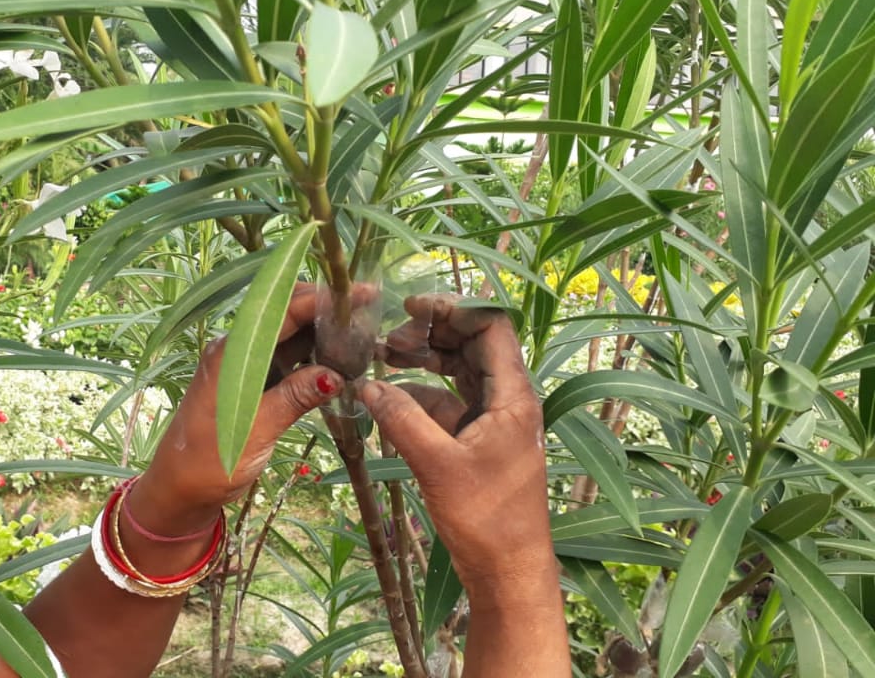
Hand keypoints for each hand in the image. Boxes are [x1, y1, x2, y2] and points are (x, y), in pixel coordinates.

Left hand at [131, 283, 344, 533]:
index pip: (280, 312)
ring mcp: (247, 365)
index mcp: (231, 352)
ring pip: (292, 336)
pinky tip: (342, 361)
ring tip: (364, 332)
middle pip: (287, 315)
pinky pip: (289, 360)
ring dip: (324, 333)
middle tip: (369, 309)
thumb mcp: (256, 430)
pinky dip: (315, 358)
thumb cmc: (208, 461)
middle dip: (326, 308)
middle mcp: (239, 350)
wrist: (180, 489)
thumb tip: (336, 374)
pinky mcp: (255, 383)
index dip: (321, 299)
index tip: (362, 292)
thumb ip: (293, 398)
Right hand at [360, 294, 554, 591]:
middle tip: (387, 338)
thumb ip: (401, 418)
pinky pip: (448, 403)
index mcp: (513, 396)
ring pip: (458, 372)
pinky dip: (420, 395)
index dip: (452, 309)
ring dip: (423, 361)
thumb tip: (365, 385)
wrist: (508, 571)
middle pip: (471, 345)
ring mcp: (494, 421)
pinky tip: (388, 398)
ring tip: (381, 358)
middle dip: (430, 333)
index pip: (490, 327)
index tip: (409, 308)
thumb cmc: (486, 518)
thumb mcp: (436, 463)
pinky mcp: (478, 442)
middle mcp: (508, 401)